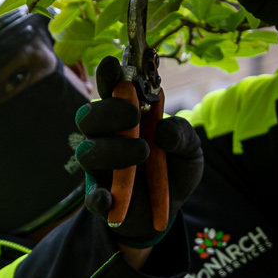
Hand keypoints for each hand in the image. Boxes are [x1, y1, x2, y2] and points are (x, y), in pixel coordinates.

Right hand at [71, 58, 202, 246]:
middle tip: (134, 115)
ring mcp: (101, 167)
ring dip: (113, 149)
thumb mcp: (190, 149)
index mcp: (126, 116)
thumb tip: (163, 130)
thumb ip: (183, 134)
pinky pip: (90, 196)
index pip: (109, 90)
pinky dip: (98, 196)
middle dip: (108, 111)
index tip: (114, 65)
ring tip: (143, 152)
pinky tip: (109, 198)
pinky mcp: (102, 197)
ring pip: (88, 151)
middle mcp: (107, 137)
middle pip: (89, 116)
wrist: (168, 211)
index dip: (108, 75)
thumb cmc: (173, 168)